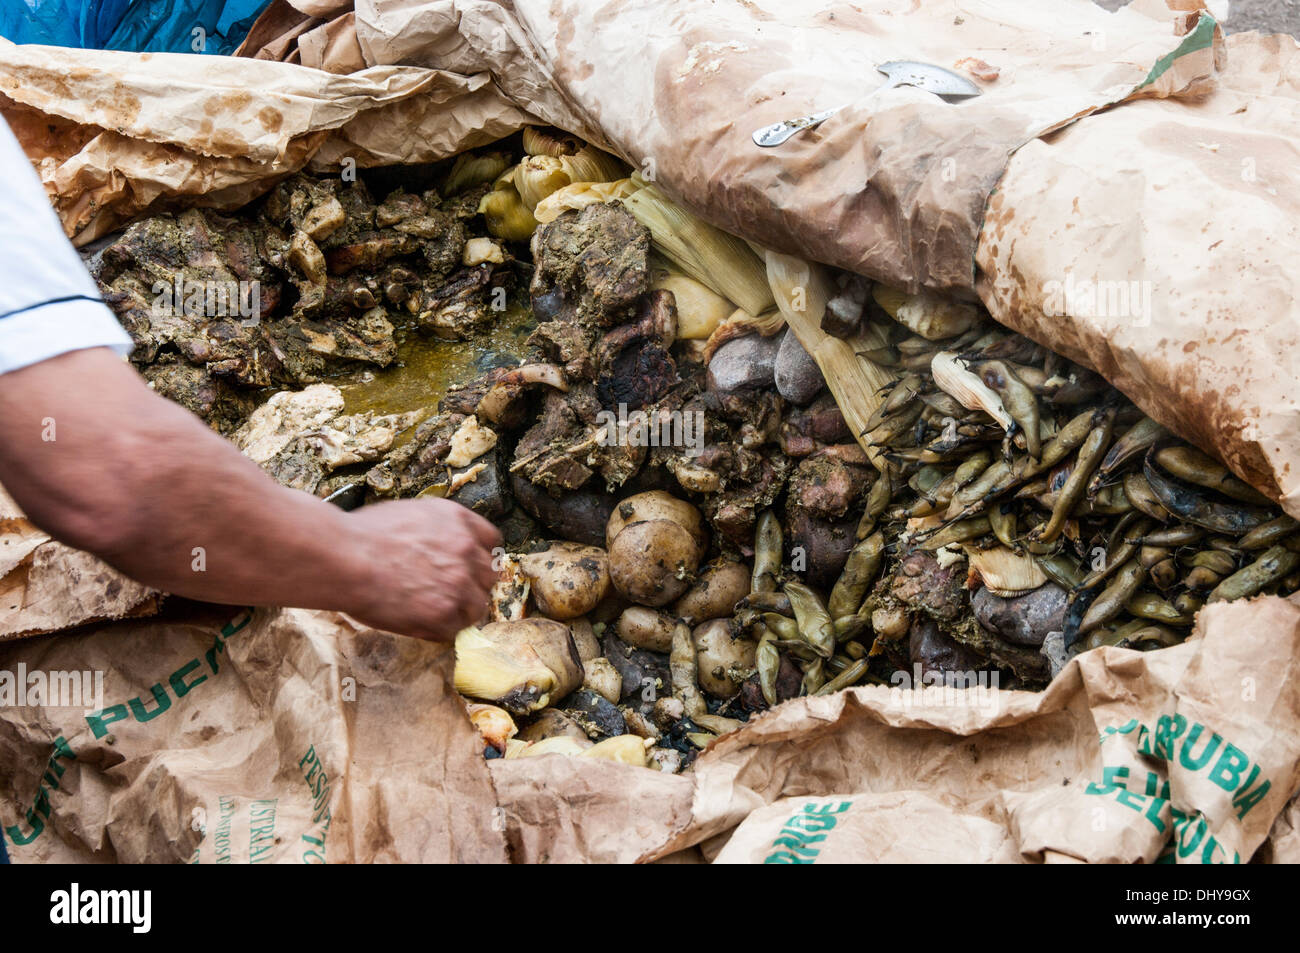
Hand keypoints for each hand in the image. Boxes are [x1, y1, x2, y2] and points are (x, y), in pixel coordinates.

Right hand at [340, 497, 501, 640]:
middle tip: (447, 591)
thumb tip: (439, 546)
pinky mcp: (445, 613)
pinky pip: (454, 629)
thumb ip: (436, 531)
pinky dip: (438, 630)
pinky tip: (416, 621)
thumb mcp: (410, 515)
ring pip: (477, 606)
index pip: (491, 541)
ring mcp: (459, 583)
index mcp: (458, 521)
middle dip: (471, 584)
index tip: (468, 566)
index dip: (478, 556)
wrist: (344, 557)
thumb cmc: (363, 535)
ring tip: (429, 610)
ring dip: (459, 610)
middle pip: (489, 575)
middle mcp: (466, 550)